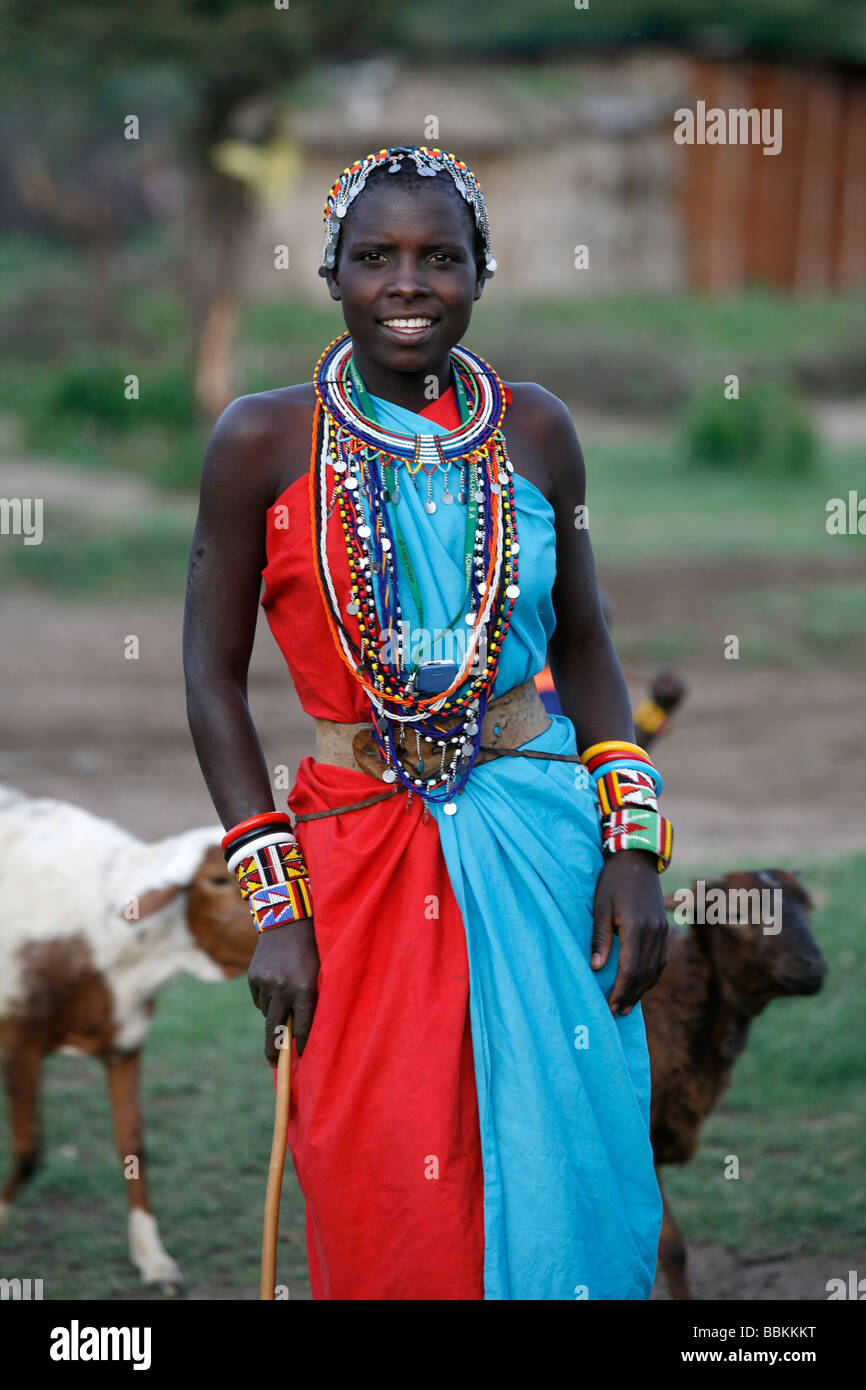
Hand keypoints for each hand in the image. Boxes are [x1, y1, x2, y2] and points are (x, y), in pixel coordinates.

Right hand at [247, 917, 319, 1064]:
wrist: (288, 920)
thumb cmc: (312, 950)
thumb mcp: (319, 973)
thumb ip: (312, 1000)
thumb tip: (301, 1031)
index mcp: (304, 988)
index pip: (303, 1026)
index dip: (302, 1044)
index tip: (300, 1057)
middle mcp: (283, 987)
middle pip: (275, 1028)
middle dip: (274, 1048)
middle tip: (274, 1064)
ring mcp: (265, 982)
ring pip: (266, 1012)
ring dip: (274, 1014)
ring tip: (283, 998)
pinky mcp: (253, 977)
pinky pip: (258, 1000)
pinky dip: (265, 1000)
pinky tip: (274, 985)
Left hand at [590, 851, 667, 1016]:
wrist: (636, 859)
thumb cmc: (612, 882)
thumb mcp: (600, 908)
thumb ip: (600, 939)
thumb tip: (595, 969)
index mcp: (636, 927)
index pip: (630, 969)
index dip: (620, 991)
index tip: (609, 1007)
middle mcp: (653, 932)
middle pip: (644, 974)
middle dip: (630, 995)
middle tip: (616, 1013)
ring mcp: (662, 931)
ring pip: (655, 970)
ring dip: (642, 990)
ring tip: (627, 1006)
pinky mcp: (663, 928)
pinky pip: (660, 959)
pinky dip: (651, 976)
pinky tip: (641, 985)